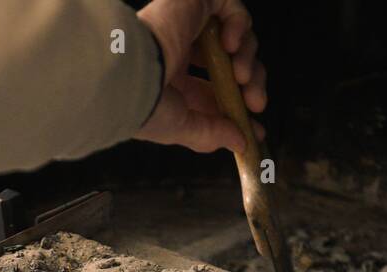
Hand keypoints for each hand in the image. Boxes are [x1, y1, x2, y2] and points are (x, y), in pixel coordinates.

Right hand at [135, 0, 266, 152]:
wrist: (130, 71)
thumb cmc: (143, 103)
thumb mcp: (179, 128)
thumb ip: (210, 133)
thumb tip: (240, 142)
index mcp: (171, 80)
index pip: (214, 91)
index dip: (238, 106)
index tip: (256, 126)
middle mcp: (180, 50)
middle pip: (232, 64)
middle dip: (251, 85)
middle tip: (256, 103)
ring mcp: (188, 24)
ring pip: (237, 38)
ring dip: (248, 59)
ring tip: (241, 76)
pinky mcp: (194, 2)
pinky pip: (229, 6)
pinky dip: (239, 25)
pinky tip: (230, 44)